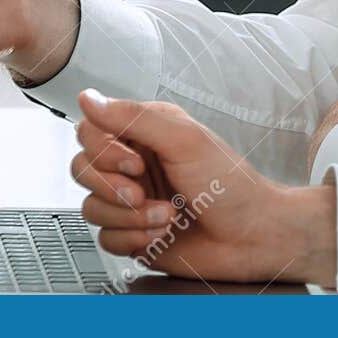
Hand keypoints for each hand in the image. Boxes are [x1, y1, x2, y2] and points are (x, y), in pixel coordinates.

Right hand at [72, 90, 336, 286]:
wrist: (254, 237)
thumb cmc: (232, 185)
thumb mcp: (185, 140)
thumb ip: (134, 116)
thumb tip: (89, 98)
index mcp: (146, 133)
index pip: (91, 131)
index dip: (103, 150)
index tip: (135, 162)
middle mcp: (136, 164)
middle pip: (83, 169)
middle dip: (111, 187)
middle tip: (143, 193)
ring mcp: (133, 200)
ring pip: (92, 206)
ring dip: (129, 216)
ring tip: (165, 217)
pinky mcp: (134, 234)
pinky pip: (106, 237)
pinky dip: (133, 239)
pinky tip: (161, 235)